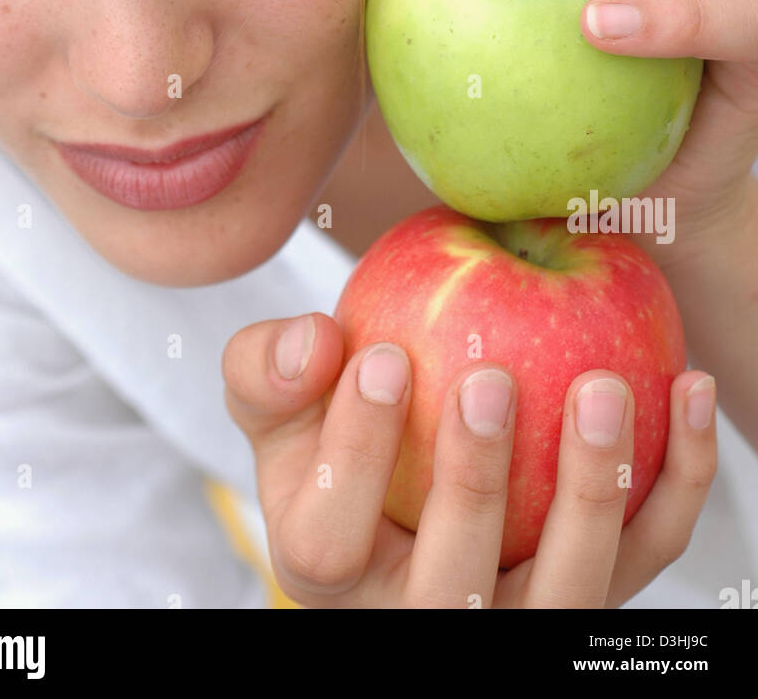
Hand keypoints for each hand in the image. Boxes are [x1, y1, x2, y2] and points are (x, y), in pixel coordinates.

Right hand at [222, 314, 716, 607]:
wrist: (407, 481)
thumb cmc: (335, 437)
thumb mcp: (280, 407)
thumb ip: (269, 369)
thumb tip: (313, 340)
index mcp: (327, 568)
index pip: (326, 538)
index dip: (353, 451)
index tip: (384, 355)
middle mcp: (421, 616)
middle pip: (450, 589)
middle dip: (470, 484)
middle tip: (490, 380)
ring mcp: (517, 616)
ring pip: (565, 590)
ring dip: (591, 491)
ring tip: (603, 387)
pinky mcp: (592, 592)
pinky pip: (648, 551)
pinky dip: (680, 476)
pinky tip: (688, 388)